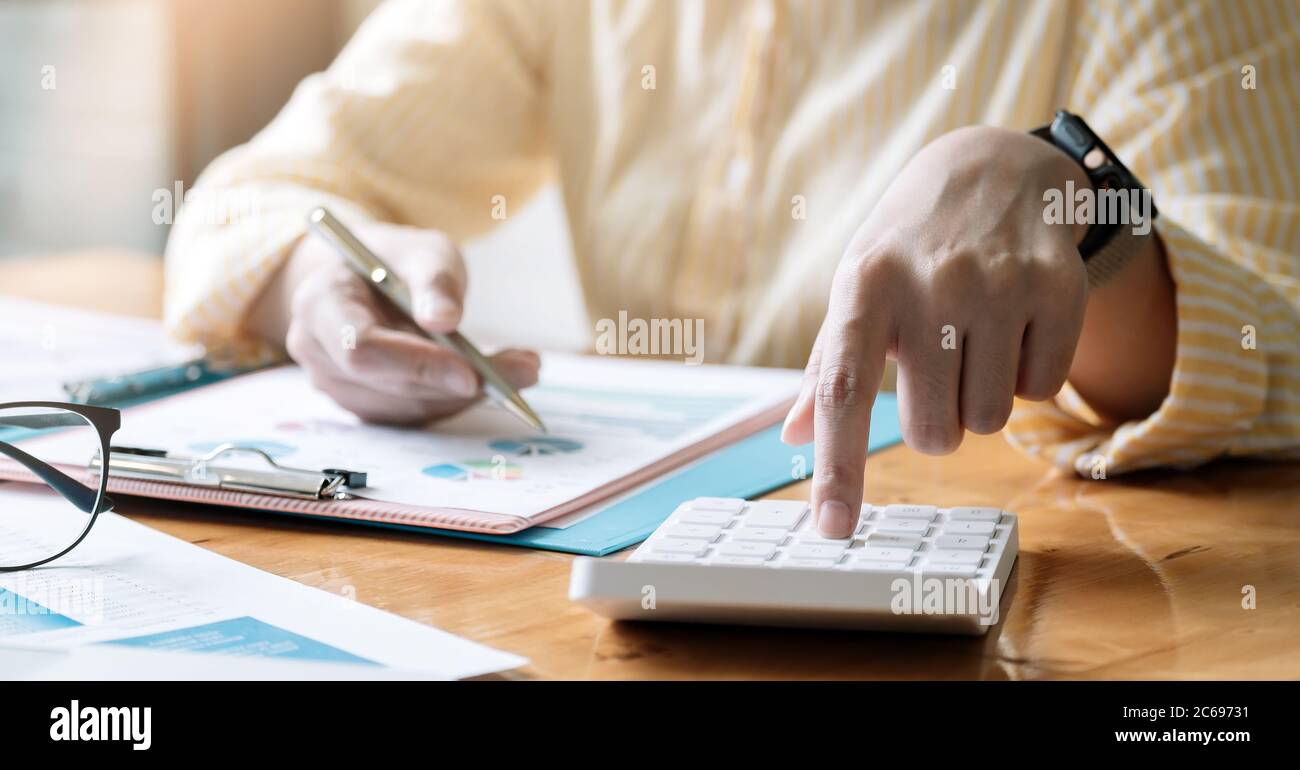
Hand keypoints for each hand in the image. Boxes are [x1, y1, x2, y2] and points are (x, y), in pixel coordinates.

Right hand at [256, 220, 538, 423]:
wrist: (365, 280)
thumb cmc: (394, 261)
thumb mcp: (422, 251)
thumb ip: (433, 281)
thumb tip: (445, 320)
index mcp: (319, 304)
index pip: (361, 349)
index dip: (416, 364)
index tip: (471, 371)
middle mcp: (317, 352)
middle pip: (388, 386)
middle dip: (458, 383)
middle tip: (524, 368)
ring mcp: (337, 386)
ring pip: (407, 407)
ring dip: (467, 395)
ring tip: (521, 367)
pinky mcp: (365, 405)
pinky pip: (415, 414)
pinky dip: (457, 400)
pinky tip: (493, 378)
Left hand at [782, 126, 1090, 536]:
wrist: (993, 167)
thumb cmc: (908, 246)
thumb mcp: (857, 289)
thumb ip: (826, 365)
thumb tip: (794, 435)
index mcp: (864, 287)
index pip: (842, 390)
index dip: (839, 467)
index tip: (833, 529)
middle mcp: (930, 282)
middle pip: (931, 429)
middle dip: (934, 421)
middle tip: (935, 370)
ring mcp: (999, 282)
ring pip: (990, 419)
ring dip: (980, 398)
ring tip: (973, 340)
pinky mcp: (1059, 284)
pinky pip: (1043, 389)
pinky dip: (1028, 374)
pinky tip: (1015, 325)